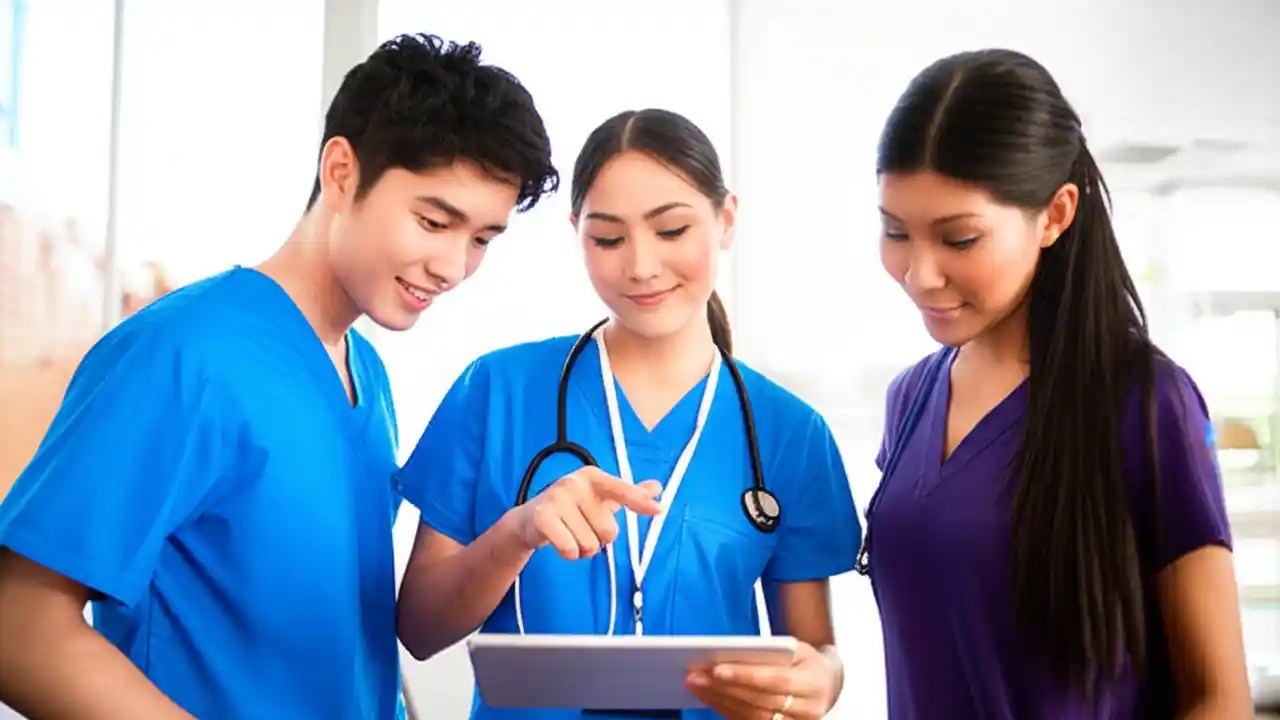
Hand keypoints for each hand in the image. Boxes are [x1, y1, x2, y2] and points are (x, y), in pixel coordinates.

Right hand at [510, 466, 661, 559]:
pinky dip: (569, 554)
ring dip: (583, 548)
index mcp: (593, 477)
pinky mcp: (543, 517)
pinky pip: (570, 550)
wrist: (530, 519)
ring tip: (569, 534)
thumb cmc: (573, 508)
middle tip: (581, 527)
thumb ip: (629, 494)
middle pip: (609, 531)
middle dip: (598, 538)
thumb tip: (657, 488)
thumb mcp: (601, 499)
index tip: (659, 510)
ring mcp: (557, 498)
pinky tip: (560, 542)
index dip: (640, 501)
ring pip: (591, 545)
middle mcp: (575, 482)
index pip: (622, 490)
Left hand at [685, 642, 840, 718]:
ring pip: (752, 717)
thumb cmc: (806, 662)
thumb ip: (774, 652)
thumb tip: (732, 654)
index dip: (746, 676)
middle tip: (695, 676)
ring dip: (720, 701)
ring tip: (697, 686)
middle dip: (725, 689)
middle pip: (759, 701)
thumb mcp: (799, 649)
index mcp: (814, 683)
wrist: (828, 685)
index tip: (717, 669)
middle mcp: (807, 710)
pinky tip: (710, 698)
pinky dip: (726, 711)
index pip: (775, 680)